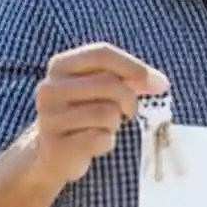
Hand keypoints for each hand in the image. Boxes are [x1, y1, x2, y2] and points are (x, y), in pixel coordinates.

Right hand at [32, 43, 168, 183]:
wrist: (47, 152)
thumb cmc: (82, 113)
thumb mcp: (101, 88)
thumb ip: (129, 78)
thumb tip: (160, 83)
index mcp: (61, 65)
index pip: (102, 53)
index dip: (134, 66)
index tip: (159, 84)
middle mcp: (50, 88)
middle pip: (109, 84)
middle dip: (129, 99)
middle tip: (129, 111)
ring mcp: (50, 118)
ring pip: (107, 113)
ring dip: (115, 123)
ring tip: (104, 127)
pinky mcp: (56, 146)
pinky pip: (100, 139)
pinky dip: (106, 142)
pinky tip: (95, 143)